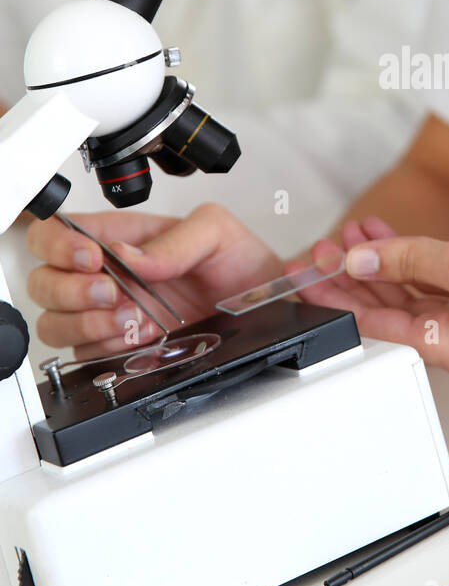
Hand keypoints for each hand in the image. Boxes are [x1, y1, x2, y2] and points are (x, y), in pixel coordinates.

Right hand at [26, 202, 283, 359]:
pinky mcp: (122, 347)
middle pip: (45, 282)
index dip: (58, 245)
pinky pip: (85, 354)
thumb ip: (173, 240)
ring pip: (56, 322)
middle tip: (112, 293)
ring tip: (131, 319)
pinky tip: (141, 338)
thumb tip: (127, 254)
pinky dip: (106, 347)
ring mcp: (112, 313)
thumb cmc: (241, 263)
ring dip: (86, 322)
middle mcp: (110, 275)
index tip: (92, 258)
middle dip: (70, 290)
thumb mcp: (216, 232)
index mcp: (124, 236)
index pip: (58, 233)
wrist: (266, 307)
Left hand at [291, 209, 448, 373]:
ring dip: (380, 262)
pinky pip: (439, 279)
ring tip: (352, 233)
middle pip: (390, 313)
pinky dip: (411, 258)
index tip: (307, 278)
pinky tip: (389, 236)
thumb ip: (408, 261)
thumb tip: (361, 263)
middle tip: (322, 250)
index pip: (375, 329)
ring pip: (412, 292)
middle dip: (353, 280)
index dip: (336, 301)